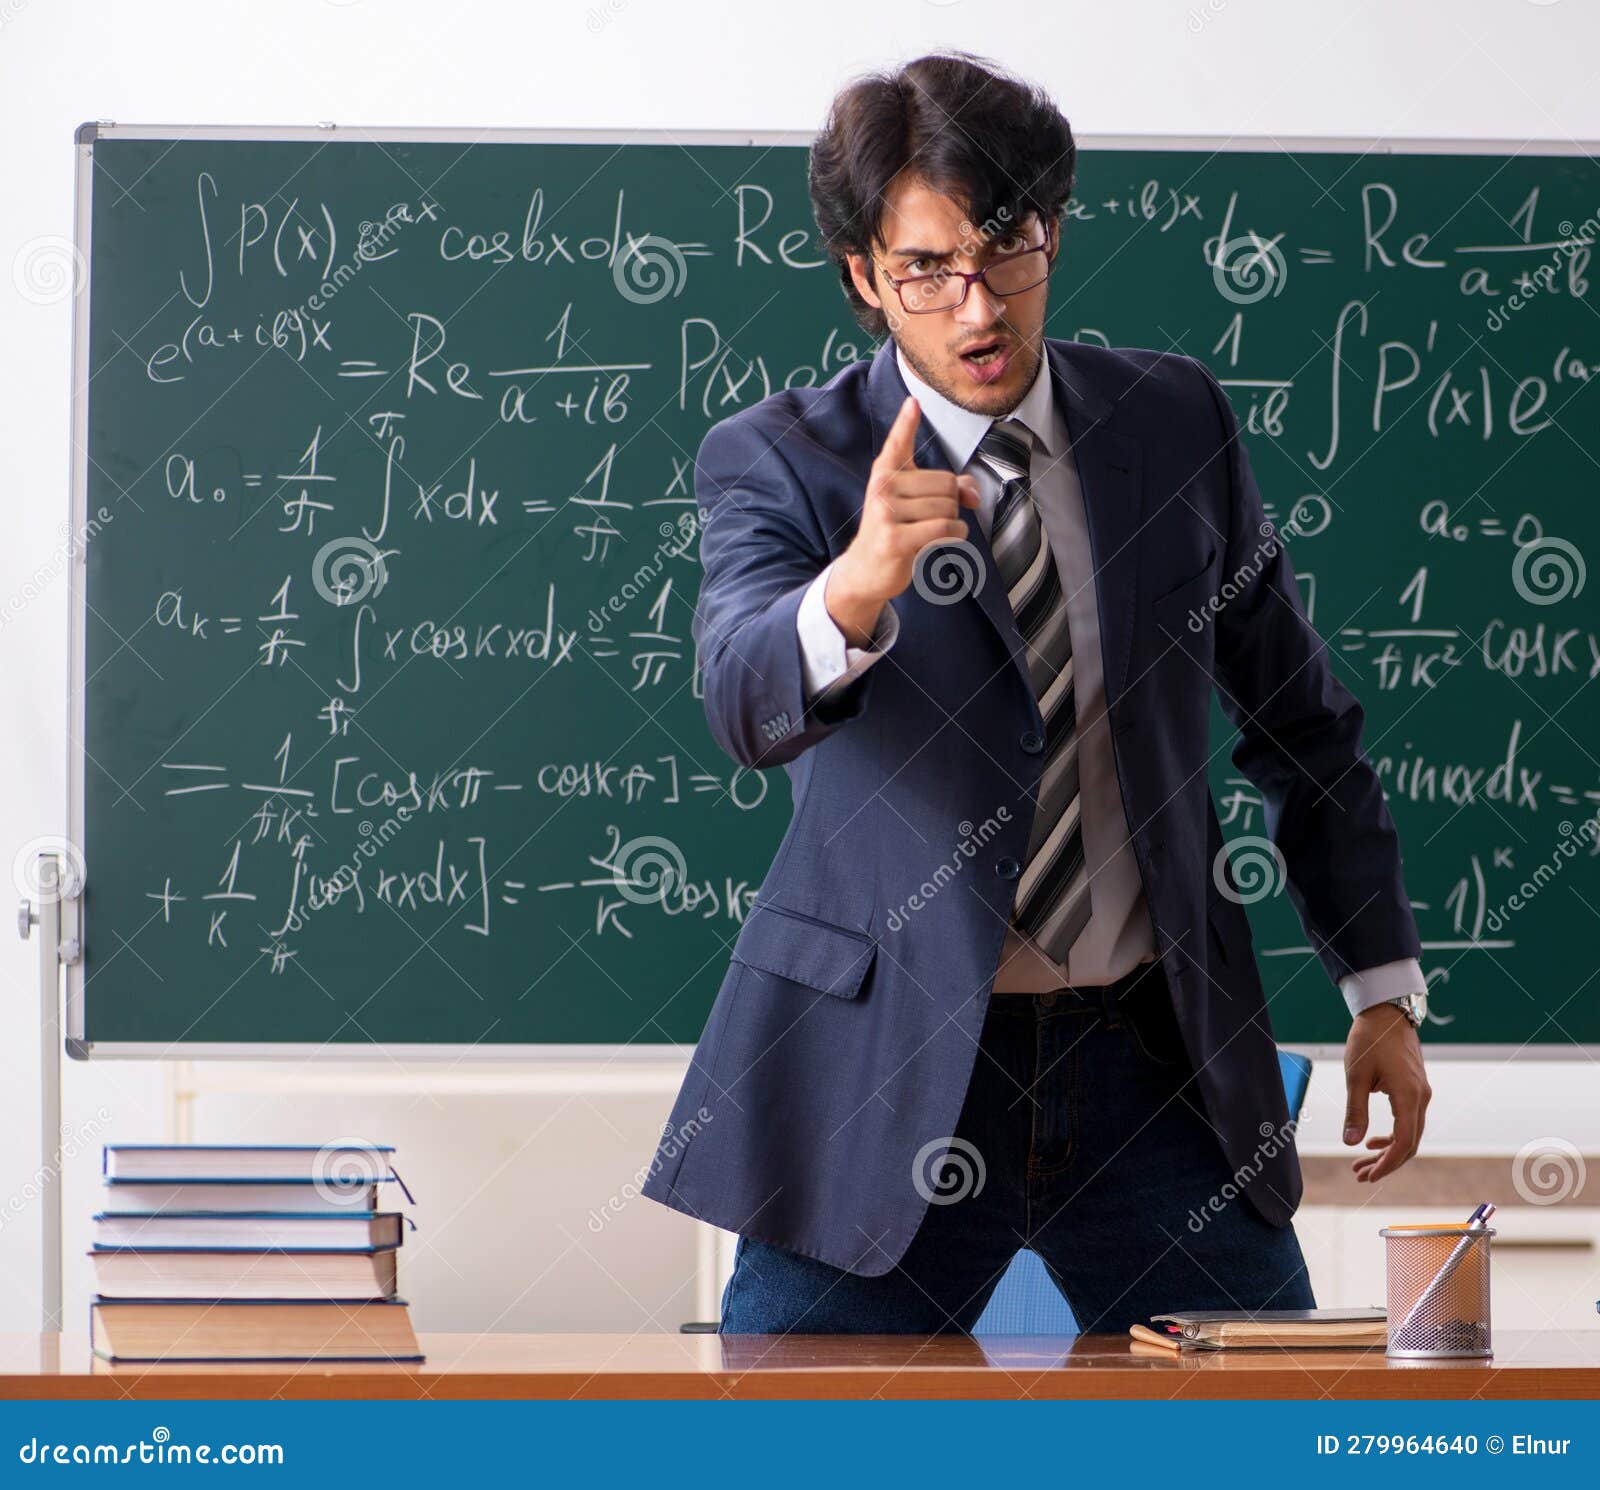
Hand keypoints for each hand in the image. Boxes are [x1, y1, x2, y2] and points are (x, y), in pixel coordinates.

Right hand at [826, 396, 981, 645]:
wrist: (867, 570)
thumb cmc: (896, 530)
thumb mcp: (917, 504)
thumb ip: (950, 489)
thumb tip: (973, 494)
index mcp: (885, 472)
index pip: (898, 443)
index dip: (906, 422)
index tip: (913, 402)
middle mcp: (883, 487)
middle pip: (945, 483)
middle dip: (951, 502)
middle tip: (931, 518)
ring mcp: (886, 512)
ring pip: (947, 507)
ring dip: (953, 521)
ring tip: (931, 531)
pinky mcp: (895, 538)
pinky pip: (944, 528)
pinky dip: (956, 534)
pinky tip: (947, 538)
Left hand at [1343, 1003, 1430, 1181]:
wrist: (1387, 1012)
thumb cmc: (1369, 1040)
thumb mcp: (1356, 1076)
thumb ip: (1355, 1111)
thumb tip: (1350, 1143)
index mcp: (1409, 1096)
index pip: (1404, 1142)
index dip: (1388, 1164)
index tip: (1369, 1176)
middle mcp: (1421, 1098)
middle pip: (1409, 1143)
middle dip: (1385, 1163)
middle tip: (1360, 1175)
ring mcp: (1421, 1093)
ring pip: (1409, 1133)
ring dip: (1388, 1151)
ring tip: (1362, 1162)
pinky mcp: (1415, 1089)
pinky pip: (1408, 1121)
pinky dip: (1393, 1135)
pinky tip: (1373, 1140)